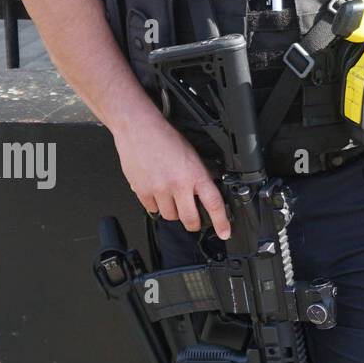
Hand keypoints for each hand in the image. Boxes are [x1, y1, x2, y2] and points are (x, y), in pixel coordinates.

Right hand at [110, 115, 230, 238]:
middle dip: (194, 224)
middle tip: (195, 222)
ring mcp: (159, 190)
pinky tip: (158, 194)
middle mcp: (178, 185)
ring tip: (173, 199)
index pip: (213, 203)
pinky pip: (152, 210)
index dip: (221, 221)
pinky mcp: (142, 192)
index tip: (224, 233)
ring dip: (173, 212)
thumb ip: (199, 173)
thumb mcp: (192, 154)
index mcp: (195, 174)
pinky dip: (156, 206)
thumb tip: (206, 188)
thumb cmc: (165, 138)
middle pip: (189, 218)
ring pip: (170, 216)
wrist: (139, 129)